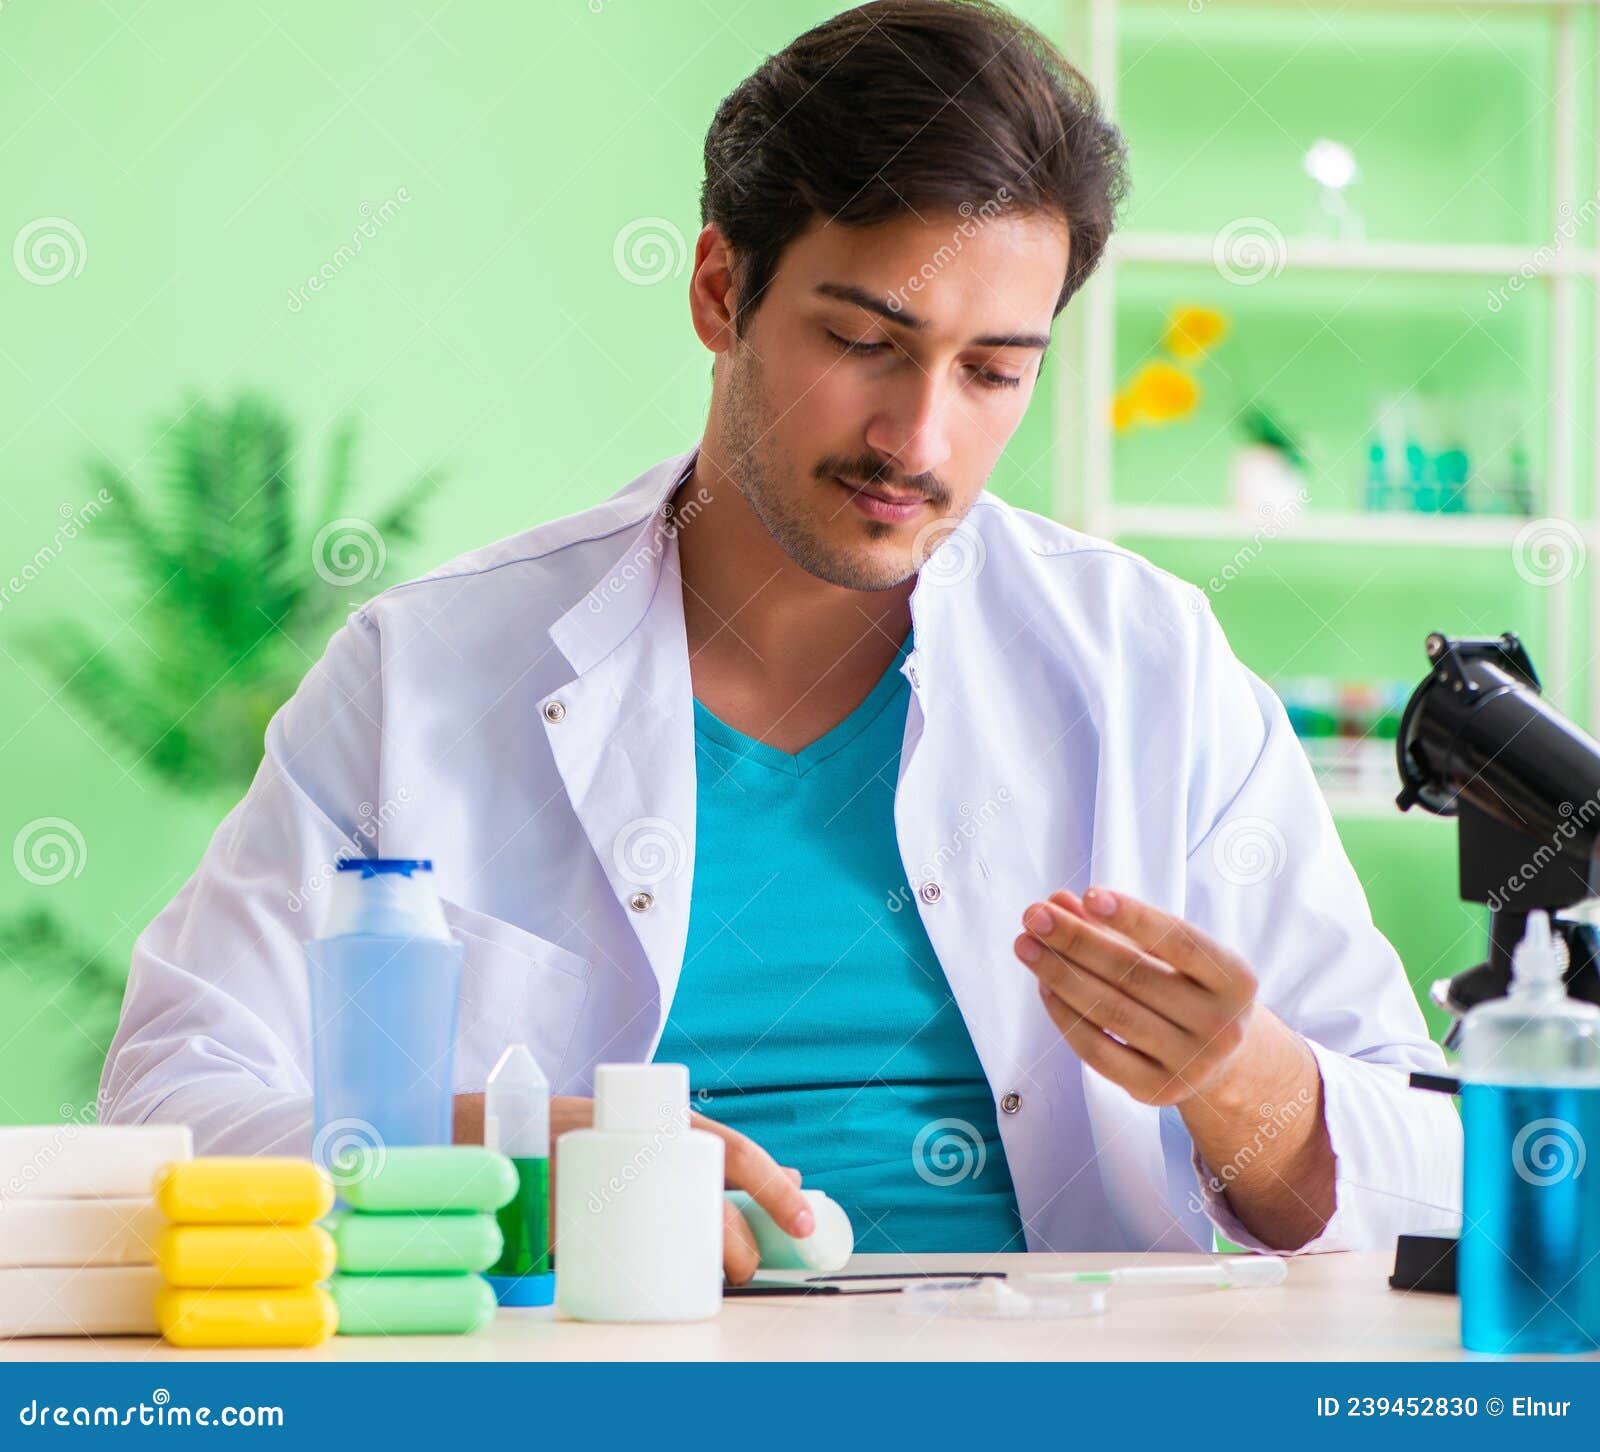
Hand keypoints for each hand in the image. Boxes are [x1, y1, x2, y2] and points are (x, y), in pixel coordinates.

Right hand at [452, 1091, 811, 1284]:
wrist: (485, 1129)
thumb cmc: (580, 1130)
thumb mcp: (646, 1127)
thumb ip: (707, 1150)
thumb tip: (787, 1176)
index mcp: (662, 1120)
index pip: (733, 1151)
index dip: (774, 1188)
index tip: (803, 1220)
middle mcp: (637, 1146)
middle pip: (707, 1208)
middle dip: (738, 1250)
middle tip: (744, 1268)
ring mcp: (601, 1182)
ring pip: (672, 1240)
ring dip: (701, 1268)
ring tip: (705, 1280)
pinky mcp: (567, 1221)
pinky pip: (617, 1258)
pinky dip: (641, 1277)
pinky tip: (648, 1283)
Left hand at [1012, 886, 1259, 1109]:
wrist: (1220, 1060)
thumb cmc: (1187, 989)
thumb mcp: (1168, 954)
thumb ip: (1117, 926)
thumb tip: (1058, 901)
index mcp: (1236, 980)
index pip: (1179, 940)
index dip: (1133, 916)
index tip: (1089, 894)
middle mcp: (1221, 1025)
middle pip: (1134, 975)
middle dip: (1076, 940)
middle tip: (1034, 915)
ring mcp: (1190, 1063)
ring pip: (1111, 1012)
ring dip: (1059, 974)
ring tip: (1026, 945)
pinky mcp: (1156, 1090)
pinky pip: (1097, 1050)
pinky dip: (1064, 1015)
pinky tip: (1043, 986)